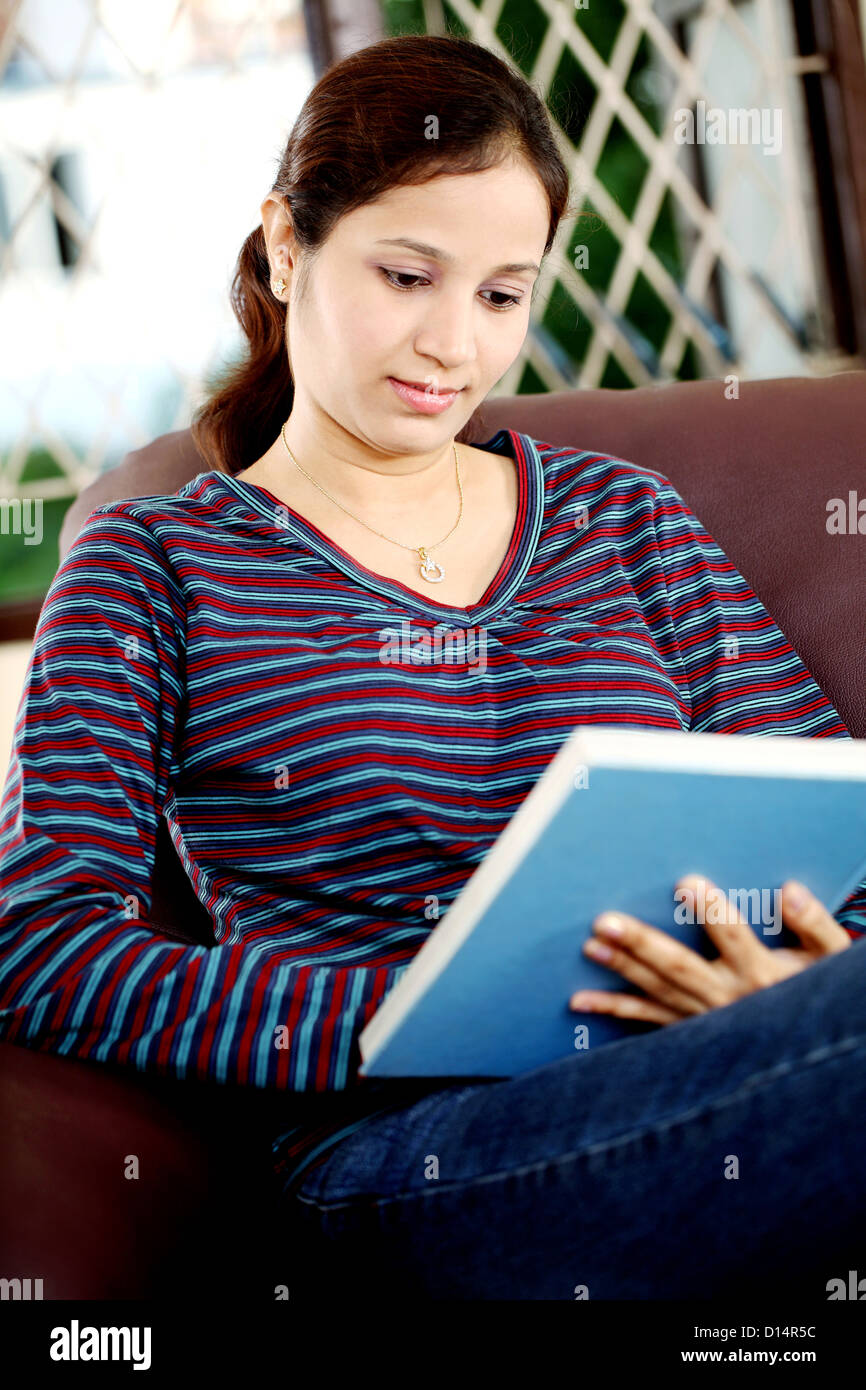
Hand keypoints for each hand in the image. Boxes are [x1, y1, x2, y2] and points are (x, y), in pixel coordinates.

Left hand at [568, 875, 851, 1023]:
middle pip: (680, 966)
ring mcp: (705, 1018)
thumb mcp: (830, 958)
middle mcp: (729, 998)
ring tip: (591, 946)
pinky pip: (647, 1021)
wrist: (808, 1050)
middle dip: (642, 943)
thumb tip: (790, 891)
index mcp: (763, 973)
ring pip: (657, 991)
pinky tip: (580, 1001)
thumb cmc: (816, 988)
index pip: (735, 937)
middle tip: (605, 921)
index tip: (686, 882)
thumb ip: (815, 924)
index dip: (712, 911)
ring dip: (622, 970)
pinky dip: (613, 1011)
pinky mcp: (688, 1030)